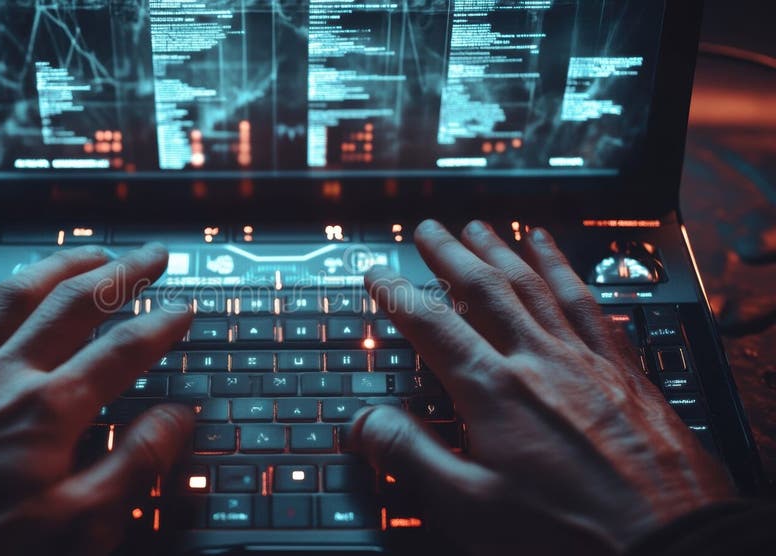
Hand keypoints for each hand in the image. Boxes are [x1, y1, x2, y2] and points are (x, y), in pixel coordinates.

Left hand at [0, 244, 194, 555]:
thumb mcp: (76, 524)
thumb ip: (134, 465)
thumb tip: (175, 419)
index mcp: (48, 410)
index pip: (123, 349)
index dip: (161, 325)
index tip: (182, 310)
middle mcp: (3, 377)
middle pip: (74, 304)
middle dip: (120, 274)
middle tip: (148, 256)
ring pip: (13, 296)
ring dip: (57, 268)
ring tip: (87, 255)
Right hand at [354, 220, 734, 554]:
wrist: (671, 545)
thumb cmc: (570, 534)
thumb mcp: (471, 508)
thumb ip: (411, 458)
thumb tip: (363, 422)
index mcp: (496, 391)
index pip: (432, 325)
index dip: (397, 294)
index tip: (378, 275)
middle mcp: (539, 360)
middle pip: (485, 289)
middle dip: (451, 255)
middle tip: (430, 230)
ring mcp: (585, 359)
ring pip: (535, 286)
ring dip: (503, 252)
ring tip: (483, 227)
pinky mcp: (623, 370)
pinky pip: (588, 302)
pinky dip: (565, 270)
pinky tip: (555, 255)